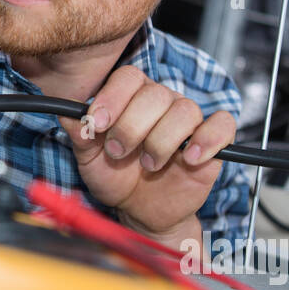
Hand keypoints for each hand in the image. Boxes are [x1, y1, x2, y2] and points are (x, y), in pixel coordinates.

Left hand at [57, 66, 236, 256]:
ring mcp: (189, 122)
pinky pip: (222, 125)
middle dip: (132, 125)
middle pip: (156, 94)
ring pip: (185, 110)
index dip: (113, 97)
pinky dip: (208, 139)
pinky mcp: (212, 143)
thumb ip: (80, 135)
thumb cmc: (116, 178)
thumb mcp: (89, 159)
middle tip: (118, 152)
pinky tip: (188, 158)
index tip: (97, 124)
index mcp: (132, 97)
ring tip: (149, 164)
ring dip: (162, 139)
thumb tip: (66, 114)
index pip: (129, 78)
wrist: (140, 211)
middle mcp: (163, 103)